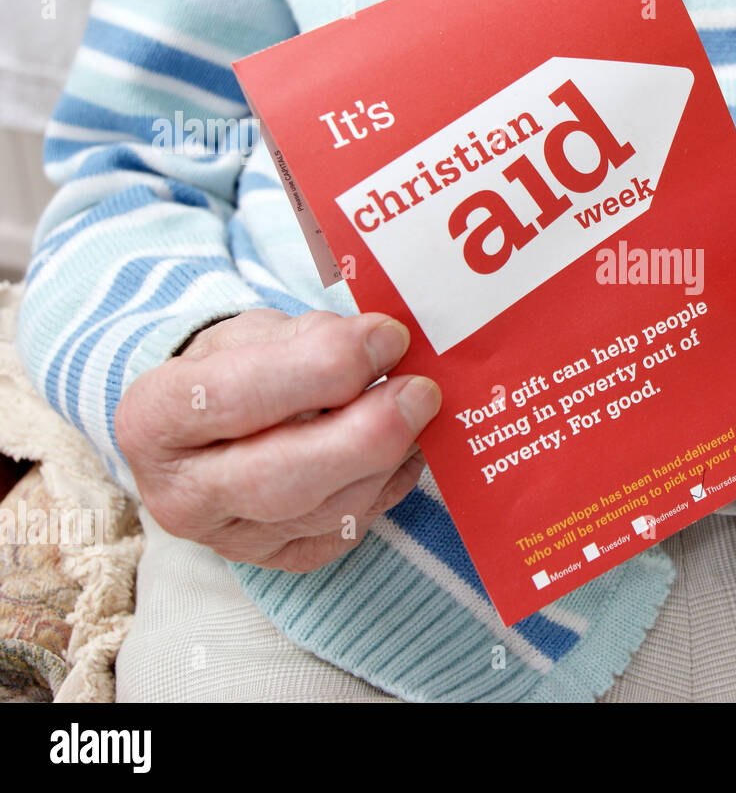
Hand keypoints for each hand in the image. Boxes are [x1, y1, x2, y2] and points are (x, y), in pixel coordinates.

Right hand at [115, 309, 440, 570]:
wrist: (216, 426)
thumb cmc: (238, 367)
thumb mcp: (254, 333)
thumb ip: (309, 339)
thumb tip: (382, 346)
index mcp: (153, 419)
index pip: (233, 398)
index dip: (320, 367)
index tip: (386, 337)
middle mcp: (181, 495)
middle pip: (279, 480)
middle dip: (366, 434)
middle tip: (421, 392)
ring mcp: (230, 540)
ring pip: (326, 512)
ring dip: (389, 458)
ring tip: (418, 408)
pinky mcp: (280, 562)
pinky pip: (349, 530)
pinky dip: (390, 484)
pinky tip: (405, 447)